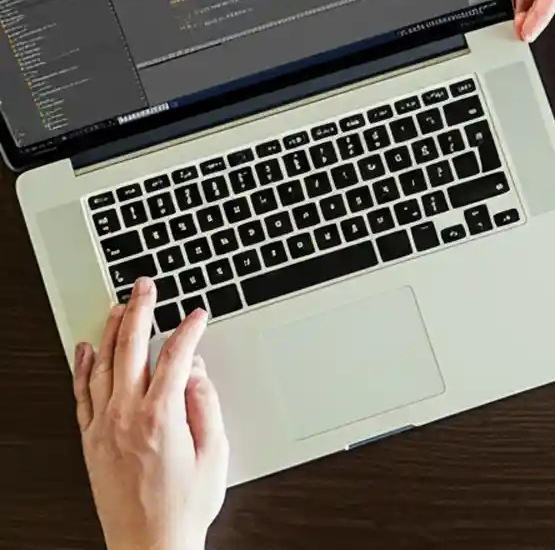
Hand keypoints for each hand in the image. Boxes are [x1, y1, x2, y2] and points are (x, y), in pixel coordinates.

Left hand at [72, 278, 228, 549]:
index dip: (189, 329)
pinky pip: (81, 394)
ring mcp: (104, 427)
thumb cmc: (184, 506)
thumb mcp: (216, 453)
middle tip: (146, 287)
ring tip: (119, 306)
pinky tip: (86, 348)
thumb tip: (197, 373)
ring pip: (103, 364)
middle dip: (141, 311)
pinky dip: (82, 366)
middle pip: (131, 348)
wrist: (150, 544)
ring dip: (111, 330)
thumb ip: (206, 406)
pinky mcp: (90, 441)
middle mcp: (127, 415)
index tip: (197, 314)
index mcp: (162, 416)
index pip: (176, 356)